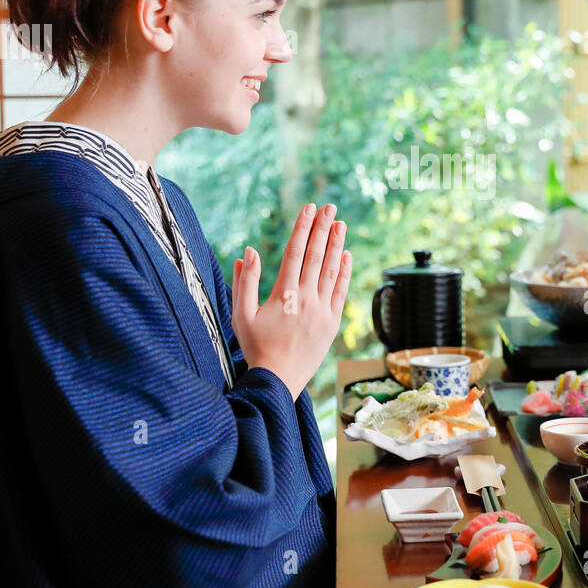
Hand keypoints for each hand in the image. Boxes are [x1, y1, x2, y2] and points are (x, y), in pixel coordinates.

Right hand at [231, 203, 351, 399]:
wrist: (278, 380)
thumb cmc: (256, 348)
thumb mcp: (242, 315)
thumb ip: (245, 282)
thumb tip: (249, 252)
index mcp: (283, 294)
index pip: (295, 252)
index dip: (303, 228)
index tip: (309, 209)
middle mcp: (306, 298)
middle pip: (316, 255)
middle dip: (323, 228)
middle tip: (330, 207)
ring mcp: (322, 310)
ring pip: (331, 270)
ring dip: (336, 244)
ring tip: (340, 224)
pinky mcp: (332, 323)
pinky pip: (341, 291)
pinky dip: (344, 272)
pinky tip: (346, 255)